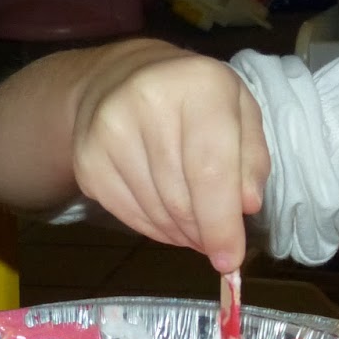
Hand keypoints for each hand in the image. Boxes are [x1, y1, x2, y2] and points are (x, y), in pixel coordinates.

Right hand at [69, 42, 269, 269]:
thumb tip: (246, 206)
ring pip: (155, 212)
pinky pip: (129, 215)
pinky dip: (156, 228)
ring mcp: (109, 132)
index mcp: (199, 85)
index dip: (222, 223)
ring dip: (182, 233)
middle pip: (181, 198)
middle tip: (218, 245)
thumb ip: (252, 158)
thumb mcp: (240, 112)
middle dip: (204, 233)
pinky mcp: (87, 160)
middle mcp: (147, 102)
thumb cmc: (196, 99)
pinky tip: (169, 219)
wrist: (120, 79)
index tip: (230, 259)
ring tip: (196, 227)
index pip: (211, 170)